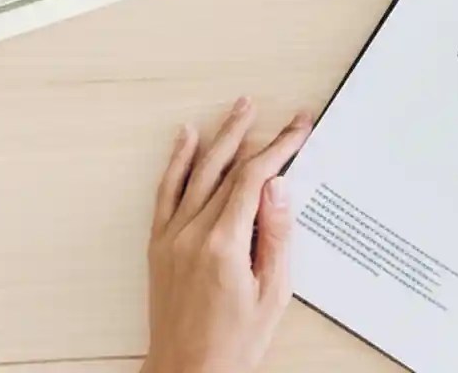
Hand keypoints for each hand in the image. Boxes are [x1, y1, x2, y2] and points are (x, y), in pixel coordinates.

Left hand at [143, 97, 312, 372]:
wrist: (187, 372)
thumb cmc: (233, 342)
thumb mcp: (272, 292)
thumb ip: (276, 234)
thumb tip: (278, 186)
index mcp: (224, 244)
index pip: (255, 178)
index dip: (280, 148)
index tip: (298, 129)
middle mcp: (192, 233)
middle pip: (228, 169)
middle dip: (257, 136)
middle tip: (275, 112)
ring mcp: (171, 236)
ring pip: (197, 172)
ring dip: (220, 137)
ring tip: (239, 110)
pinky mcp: (159, 244)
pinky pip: (166, 192)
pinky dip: (177, 162)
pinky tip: (187, 139)